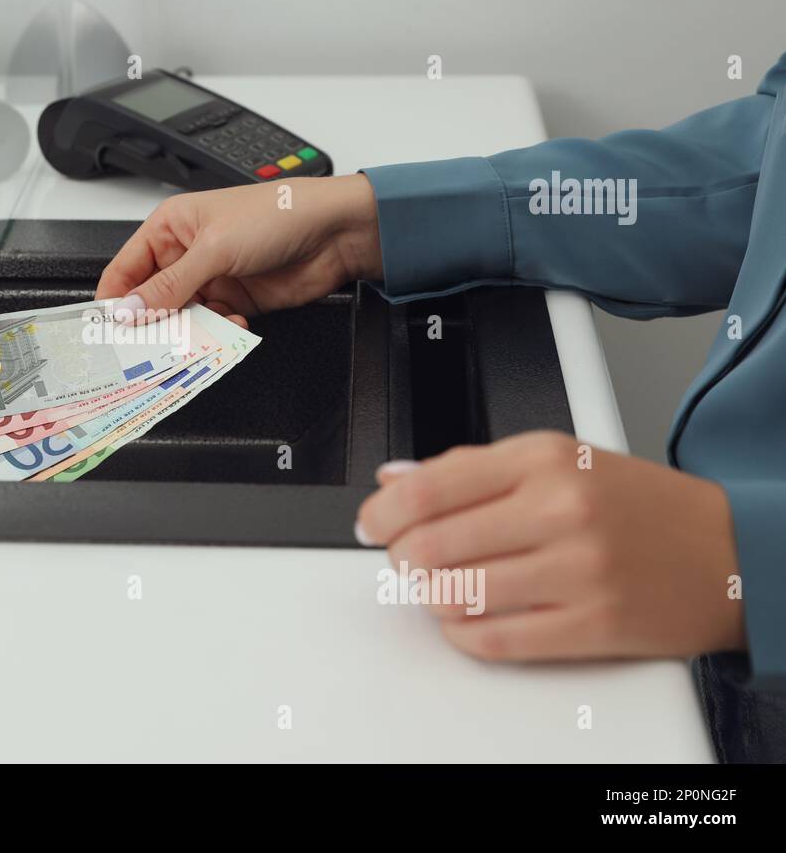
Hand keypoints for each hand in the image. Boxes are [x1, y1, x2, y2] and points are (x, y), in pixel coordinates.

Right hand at [96, 174, 382, 323]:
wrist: (335, 232)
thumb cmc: (277, 214)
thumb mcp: (214, 249)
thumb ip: (169, 285)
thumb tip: (129, 310)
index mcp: (171, 227)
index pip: (126, 269)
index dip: (114, 299)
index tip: (108, 330)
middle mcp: (187, 253)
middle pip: (150, 299)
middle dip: (149, 322)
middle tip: (147, 345)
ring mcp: (211, 279)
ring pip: (181, 318)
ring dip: (186, 332)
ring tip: (191, 340)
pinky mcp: (235, 302)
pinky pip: (212, 328)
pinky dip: (215, 335)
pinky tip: (229, 328)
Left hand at [355, 432, 744, 661]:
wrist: (729, 550)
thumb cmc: (637, 504)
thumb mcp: (557, 459)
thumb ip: (470, 467)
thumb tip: (394, 478)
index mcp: (543, 458)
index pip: (427, 487)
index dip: (381, 511)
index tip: (369, 523)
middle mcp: (559, 509)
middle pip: (430, 545)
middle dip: (399, 557)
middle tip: (401, 557)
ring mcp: (577, 570)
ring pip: (454, 595)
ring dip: (429, 597)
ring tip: (439, 585)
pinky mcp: (592, 625)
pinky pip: (493, 640)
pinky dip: (462, 633)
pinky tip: (466, 617)